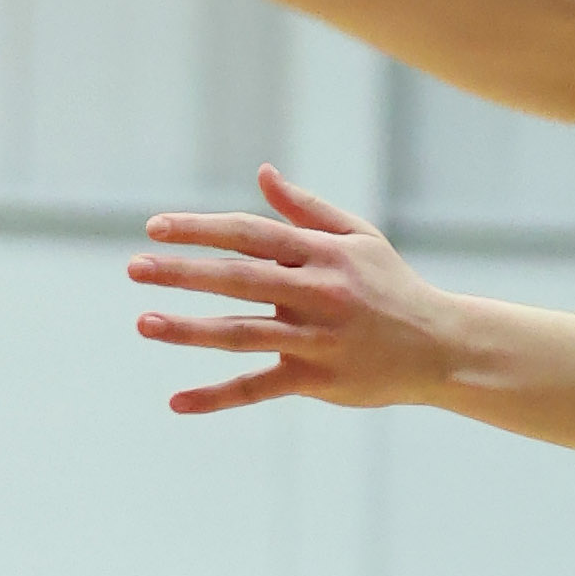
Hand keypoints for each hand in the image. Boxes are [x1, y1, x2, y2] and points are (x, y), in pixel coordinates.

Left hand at [129, 173, 460, 420]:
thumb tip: (262, 173)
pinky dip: (218, 397)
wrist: (441, 346)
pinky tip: (176, 401)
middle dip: (183, 272)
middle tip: (133, 268)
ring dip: (190, 328)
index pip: (250, 235)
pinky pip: (259, 388)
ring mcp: (316, 338)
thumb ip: (306, 209)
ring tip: (144, 323)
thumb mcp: (358, 238)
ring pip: (242, 333)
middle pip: (239, 278)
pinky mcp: (318, 379)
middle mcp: (317, 292)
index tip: (154, 228)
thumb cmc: (392, 286)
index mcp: (322, 254)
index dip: (201, 229)